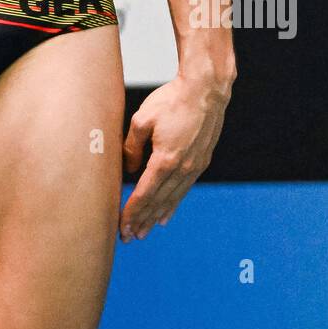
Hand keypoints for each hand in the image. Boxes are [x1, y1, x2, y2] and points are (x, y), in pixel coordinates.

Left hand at [119, 73, 232, 240]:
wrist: (206, 91)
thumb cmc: (172, 100)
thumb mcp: (143, 119)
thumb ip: (132, 146)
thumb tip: (128, 168)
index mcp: (165, 159)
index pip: (144, 194)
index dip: (131, 213)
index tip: (122, 227)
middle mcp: (181, 169)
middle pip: (158, 202)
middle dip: (142, 221)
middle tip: (129, 237)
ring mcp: (193, 167)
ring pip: (172, 199)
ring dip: (156, 217)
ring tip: (145, 231)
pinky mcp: (200, 162)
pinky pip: (184, 190)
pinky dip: (173, 204)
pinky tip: (166, 214)